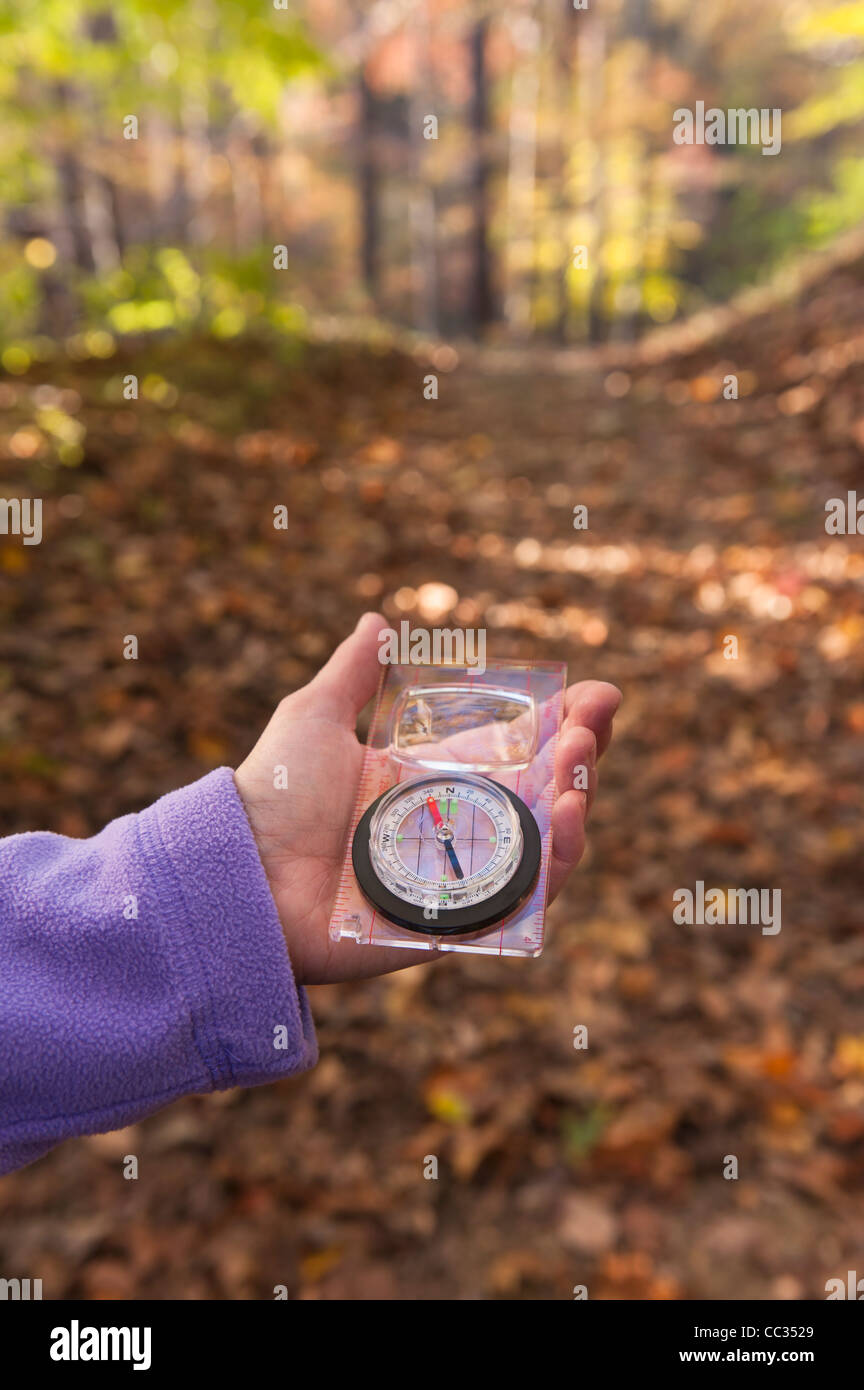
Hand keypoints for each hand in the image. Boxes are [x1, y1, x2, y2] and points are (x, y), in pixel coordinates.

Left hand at [234, 613, 620, 984]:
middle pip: (542, 794)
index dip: (561, 721)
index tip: (594, 693)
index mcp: (431, 780)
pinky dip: (553, 866)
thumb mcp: (314, 717)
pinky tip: (565, 819)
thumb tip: (375, 621)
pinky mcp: (456, 923)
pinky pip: (522, 901)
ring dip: (574, 801)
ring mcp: (460, 875)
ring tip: (578, 760)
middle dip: (578, 754)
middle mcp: (455, 827)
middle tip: (591, 719)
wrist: (239, 870)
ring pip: (542, 844)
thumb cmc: (271, 796)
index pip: (517, 749)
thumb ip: (352, 675)